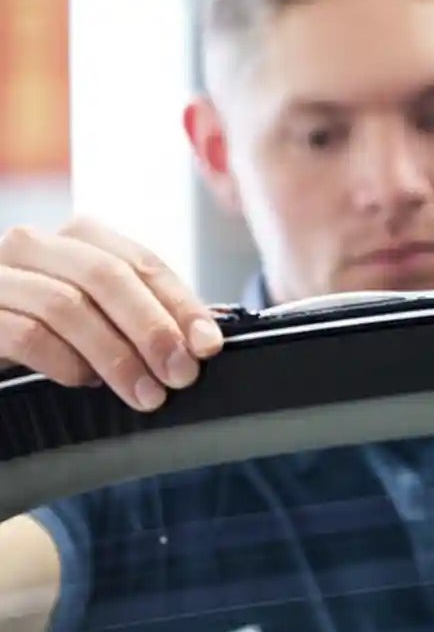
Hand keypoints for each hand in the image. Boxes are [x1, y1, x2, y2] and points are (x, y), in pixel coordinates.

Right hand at [0, 217, 222, 411]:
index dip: (181, 305)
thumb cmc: (50, 330)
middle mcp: (35, 245)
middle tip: (181, 374)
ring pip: (67, 306)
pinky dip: (65, 362)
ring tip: (144, 393)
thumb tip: (205, 337)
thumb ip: (148, 315)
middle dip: (152, 329)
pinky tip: (85, 382)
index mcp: (79, 238)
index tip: (208, 346)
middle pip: (107, 277)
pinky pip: (27, 334)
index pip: (142, 263)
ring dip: (116, 355)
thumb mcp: (103, 315)